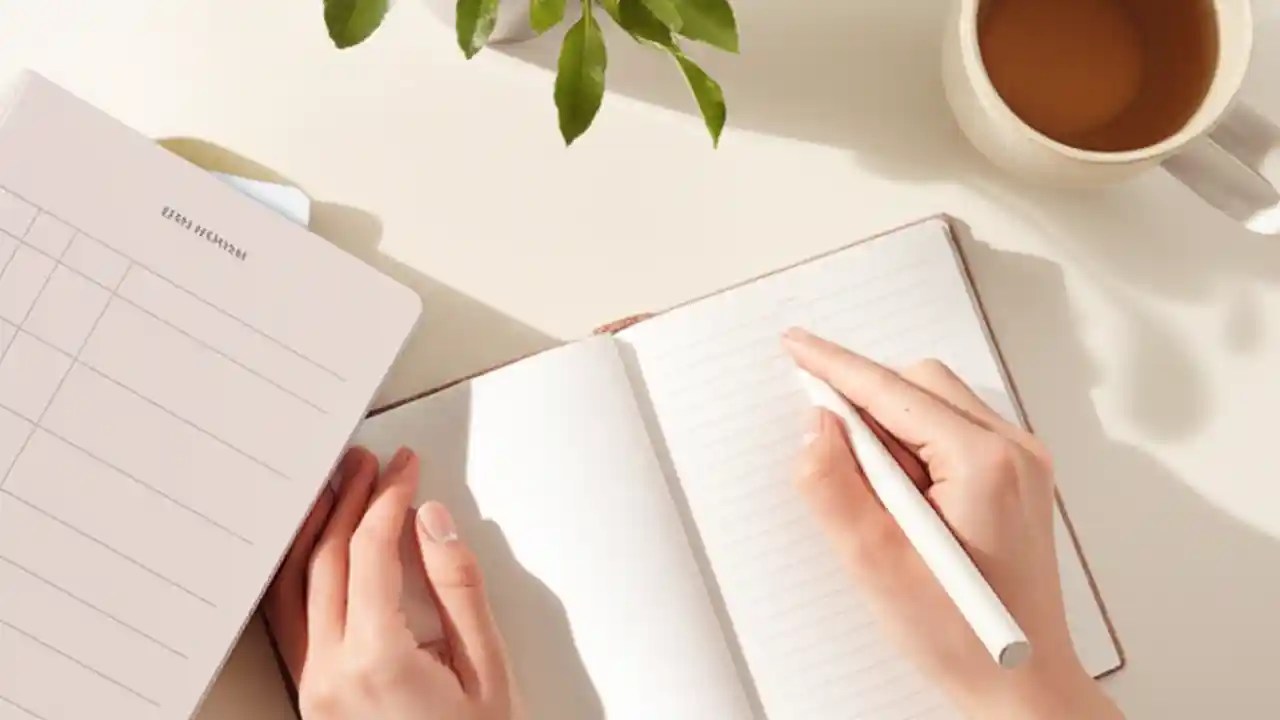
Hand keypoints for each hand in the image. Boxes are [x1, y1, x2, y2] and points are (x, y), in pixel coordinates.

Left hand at [264, 447, 519, 719]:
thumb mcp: (486, 672)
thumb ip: (460, 592)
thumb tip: (435, 525)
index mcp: (377, 663)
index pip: (370, 554)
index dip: (388, 500)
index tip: (405, 470)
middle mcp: (330, 674)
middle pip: (325, 560)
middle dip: (349, 500)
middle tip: (370, 463)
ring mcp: (313, 686)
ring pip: (292, 586)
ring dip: (314, 528)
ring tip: (335, 487)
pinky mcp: (311, 694)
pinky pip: (288, 618)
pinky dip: (296, 570)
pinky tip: (311, 546)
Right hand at [784, 329, 1121, 719]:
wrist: (1021, 686)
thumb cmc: (964, 637)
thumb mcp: (876, 563)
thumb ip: (834, 484)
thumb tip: (818, 425)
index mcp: (984, 463)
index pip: (892, 391)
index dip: (836, 367)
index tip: (797, 347)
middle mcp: (1013, 451)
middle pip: (919, 386)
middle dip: (866, 404)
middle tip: (831, 453)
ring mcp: (1021, 464)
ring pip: (936, 406)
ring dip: (891, 431)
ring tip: (876, 500)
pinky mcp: (1016, 481)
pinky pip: (953, 433)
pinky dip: (915, 449)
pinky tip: (902, 503)